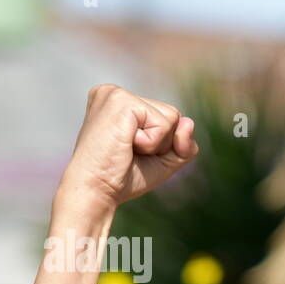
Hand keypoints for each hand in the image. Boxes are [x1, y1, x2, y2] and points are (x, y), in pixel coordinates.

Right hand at [58, 84, 199, 206]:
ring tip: (126, 148)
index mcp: (121, 102)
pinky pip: (163, 123)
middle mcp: (115, 92)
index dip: (162, 144)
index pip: (168, 118)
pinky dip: (152, 143)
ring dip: (156, 143)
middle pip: (173, 115)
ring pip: (172, 117)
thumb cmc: (124, 177)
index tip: (130, 153)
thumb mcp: (163, 160)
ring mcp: (116, 93)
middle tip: (129, 153)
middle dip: (162, 143)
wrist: (96, 191)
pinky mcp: (121, 100)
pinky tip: (126, 144)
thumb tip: (188, 121)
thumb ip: (184, 144)